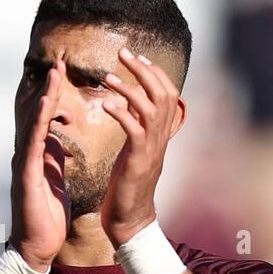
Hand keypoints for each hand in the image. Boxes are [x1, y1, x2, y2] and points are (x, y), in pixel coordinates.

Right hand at [9, 59, 69, 270]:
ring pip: (32, 121)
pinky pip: (32, 143)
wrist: (38, 245)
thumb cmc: (46, 214)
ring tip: (54, 74)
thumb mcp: (55, 179)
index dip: (53, 94)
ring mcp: (23, 161)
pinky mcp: (25, 174)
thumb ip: (53, 158)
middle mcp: (26, 152)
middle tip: (59, 61)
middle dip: (47, 87)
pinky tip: (45, 105)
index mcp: (36, 153)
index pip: (44, 117)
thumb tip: (56, 141)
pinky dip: (38, 122)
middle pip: (35, 112)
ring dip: (43, 96)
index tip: (64, 73)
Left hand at [99, 47, 182, 247]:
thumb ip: (136, 128)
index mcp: (160, 135)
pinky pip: (134, 130)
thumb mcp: (135, 151)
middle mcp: (160, 139)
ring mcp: (152, 150)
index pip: (167, 94)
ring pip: (150, 108)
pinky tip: (105, 105)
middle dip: (144, 70)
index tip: (137, 57)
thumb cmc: (128, 187)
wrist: (130, 220)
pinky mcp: (138, 161)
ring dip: (129, 87)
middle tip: (123, 53)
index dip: (155, 73)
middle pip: (163, 94)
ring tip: (107, 76)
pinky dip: (120, 113)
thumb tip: (129, 107)